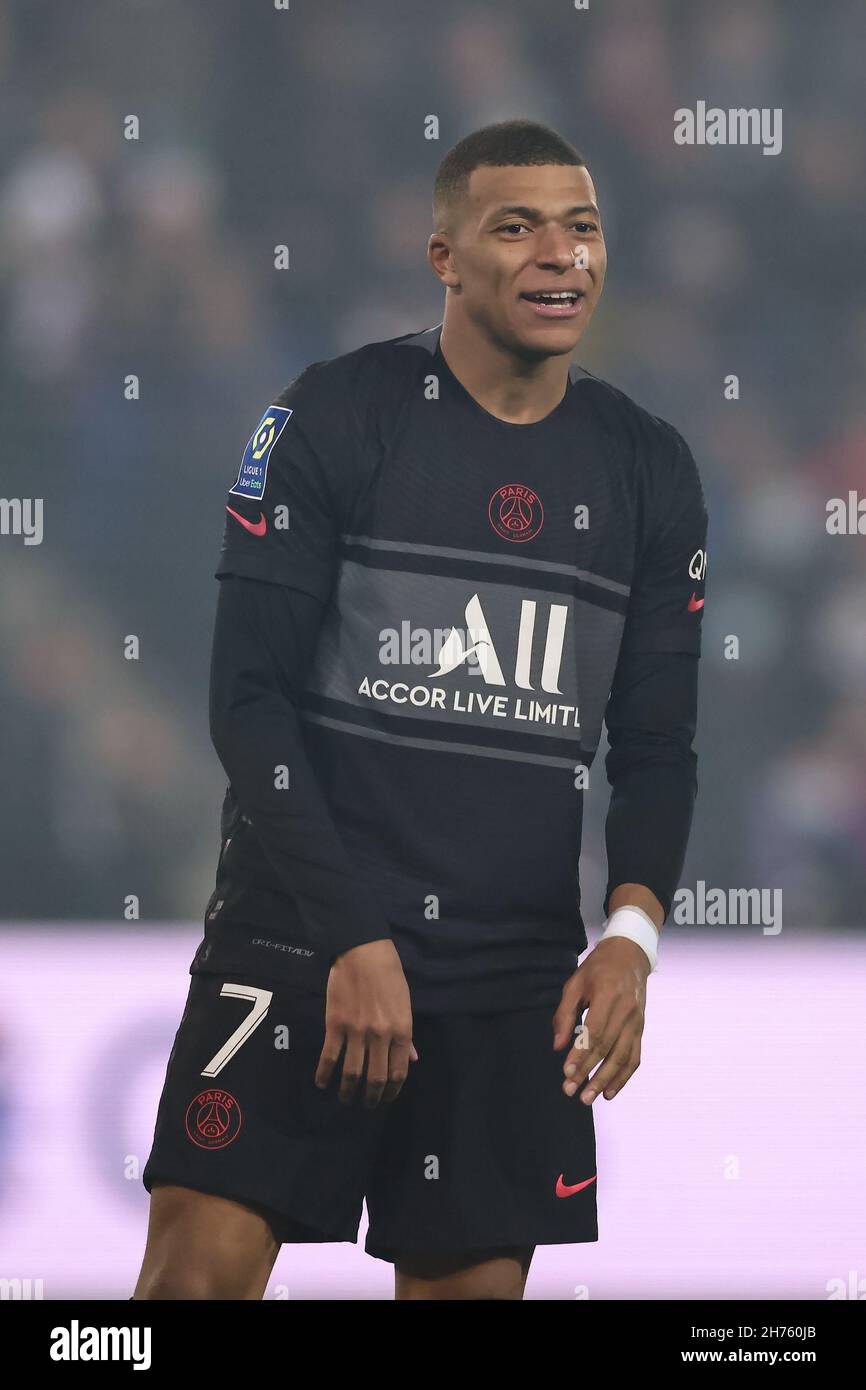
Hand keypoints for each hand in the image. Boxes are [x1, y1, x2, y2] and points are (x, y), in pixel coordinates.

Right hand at [315, 938, 417, 1105]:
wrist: (363, 952)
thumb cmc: (389, 975)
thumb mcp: (405, 1004)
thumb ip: (407, 1035)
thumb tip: (413, 1059)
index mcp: (402, 1030)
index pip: (399, 1072)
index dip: (392, 1090)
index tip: (386, 1098)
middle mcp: (381, 1035)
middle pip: (375, 1078)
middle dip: (372, 1098)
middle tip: (366, 1105)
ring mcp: (356, 1031)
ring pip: (352, 1073)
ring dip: (348, 1091)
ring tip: (345, 1099)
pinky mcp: (335, 1025)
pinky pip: (329, 1056)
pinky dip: (324, 1073)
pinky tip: (322, 1082)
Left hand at [551, 936, 649, 1103]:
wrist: (631, 955)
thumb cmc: (598, 968)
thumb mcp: (575, 983)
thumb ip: (565, 1014)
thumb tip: (557, 1046)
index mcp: (608, 995)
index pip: (595, 1032)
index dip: (581, 1054)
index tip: (566, 1073)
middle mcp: (626, 1010)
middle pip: (608, 1048)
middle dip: (589, 1073)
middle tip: (571, 1091)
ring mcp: (637, 1021)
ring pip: (623, 1057)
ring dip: (606, 1081)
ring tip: (589, 1097)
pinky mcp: (641, 1029)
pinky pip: (635, 1057)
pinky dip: (624, 1077)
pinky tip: (610, 1092)